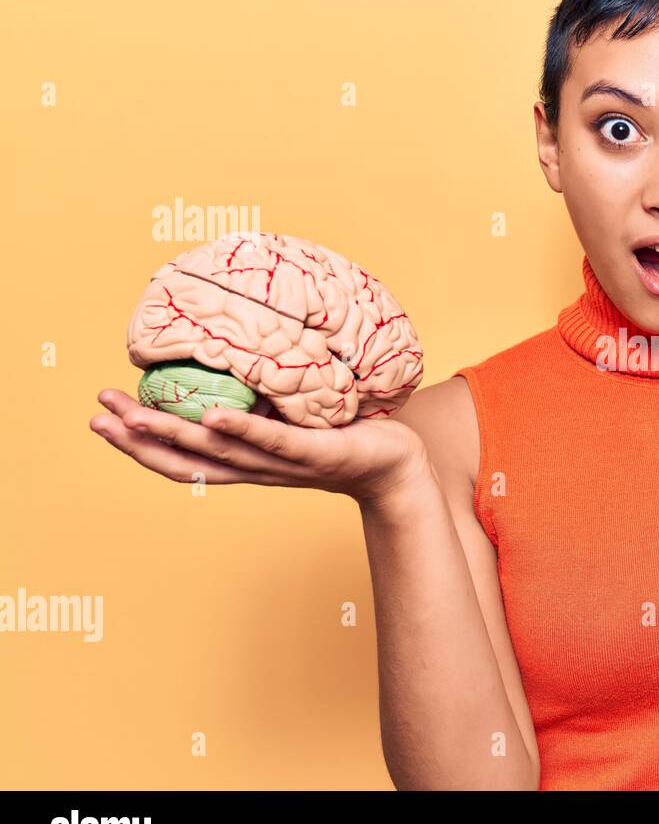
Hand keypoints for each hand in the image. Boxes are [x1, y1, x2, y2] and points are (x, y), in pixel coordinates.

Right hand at [88, 388, 430, 503]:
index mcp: (245, 460)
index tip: (102, 416)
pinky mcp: (315, 454)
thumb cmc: (341, 435)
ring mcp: (283, 464)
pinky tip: (211, 417)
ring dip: (172, 436)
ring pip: (218, 453)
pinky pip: (272, 442)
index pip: (180, 458)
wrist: (396, 465)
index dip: (138, 442)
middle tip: (98, 415)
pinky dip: (240, 430)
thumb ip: (258, 398)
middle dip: (137, 440)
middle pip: (185, 462)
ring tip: (135, 416)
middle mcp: (255, 468)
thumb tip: (226, 355)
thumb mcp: (290, 415)